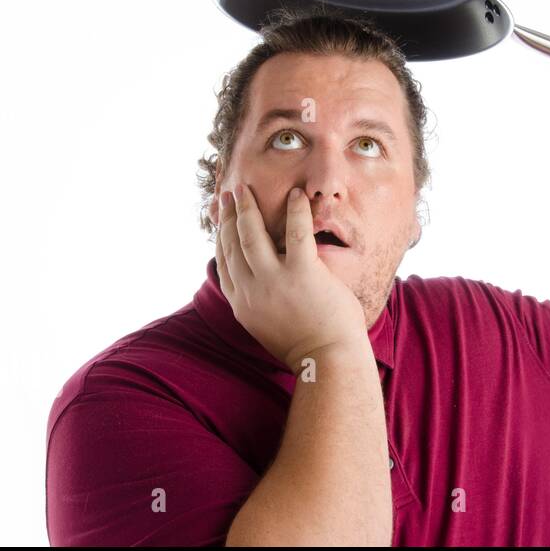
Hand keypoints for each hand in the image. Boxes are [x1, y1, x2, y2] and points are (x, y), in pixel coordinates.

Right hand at [215, 183, 369, 371]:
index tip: (222, 217)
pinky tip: (296, 194)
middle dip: (230, 215)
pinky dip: (296, 210)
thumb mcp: (266, 326)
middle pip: (233, 243)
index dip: (221, 236)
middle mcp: (251, 291)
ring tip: (248, 190)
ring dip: (248, 208)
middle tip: (231, 194)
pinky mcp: (302, 273)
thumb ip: (257, 303)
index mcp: (242, 304)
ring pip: (252, 234)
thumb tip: (258, 285)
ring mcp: (274, 281)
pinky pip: (296, 232)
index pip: (224, 262)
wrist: (328, 360)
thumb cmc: (305, 345)